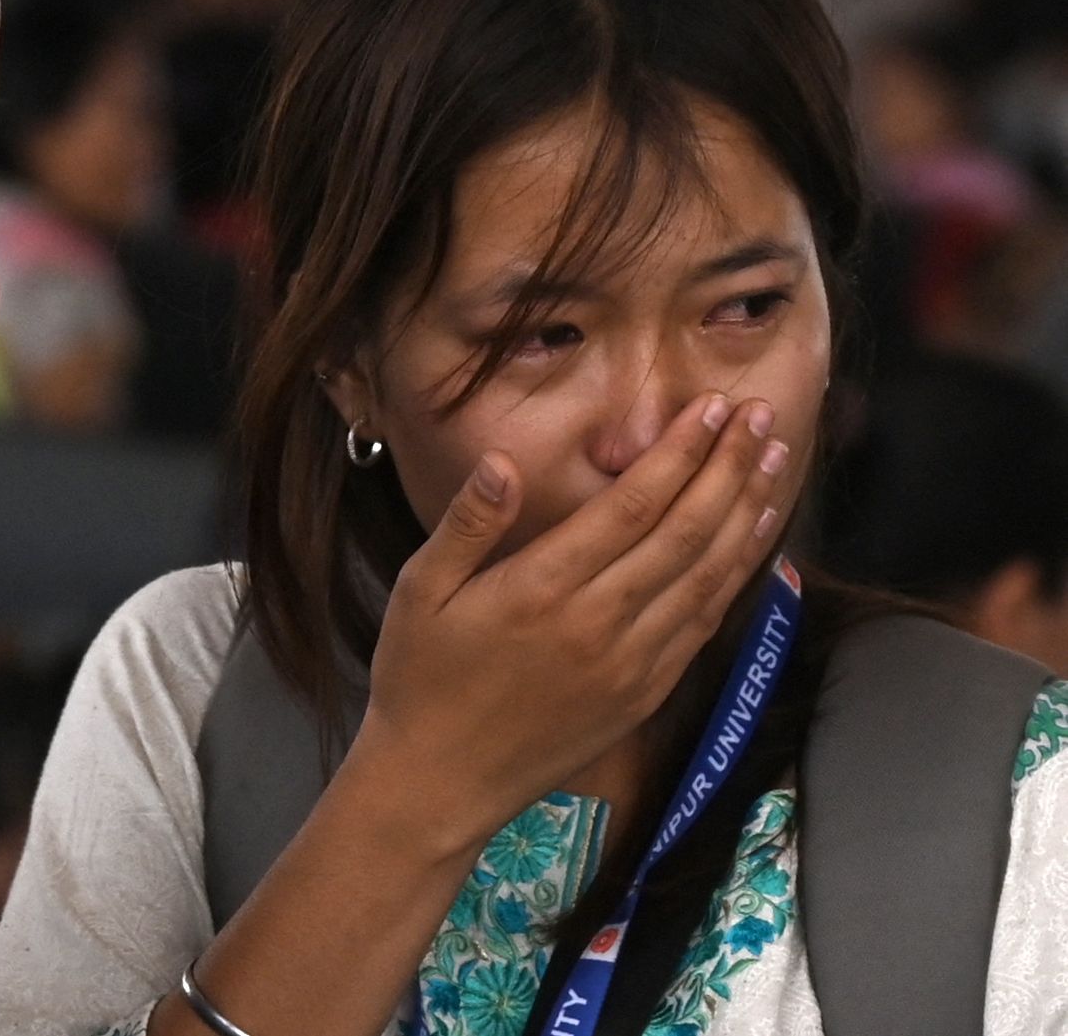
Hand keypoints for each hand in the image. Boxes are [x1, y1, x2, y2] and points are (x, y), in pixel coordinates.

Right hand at [354, 391, 786, 845]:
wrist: (439, 782)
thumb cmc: (419, 679)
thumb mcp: (417, 592)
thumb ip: (467, 525)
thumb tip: (502, 464)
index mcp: (542, 589)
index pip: (632, 506)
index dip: (680, 453)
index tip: (712, 407)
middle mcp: (598, 624)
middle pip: (684, 534)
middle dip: (727, 469)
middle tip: (761, 417)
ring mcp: (630, 664)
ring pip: (707, 578)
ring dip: (745, 516)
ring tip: (773, 463)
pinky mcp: (643, 695)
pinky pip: (701, 626)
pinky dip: (734, 578)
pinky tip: (749, 544)